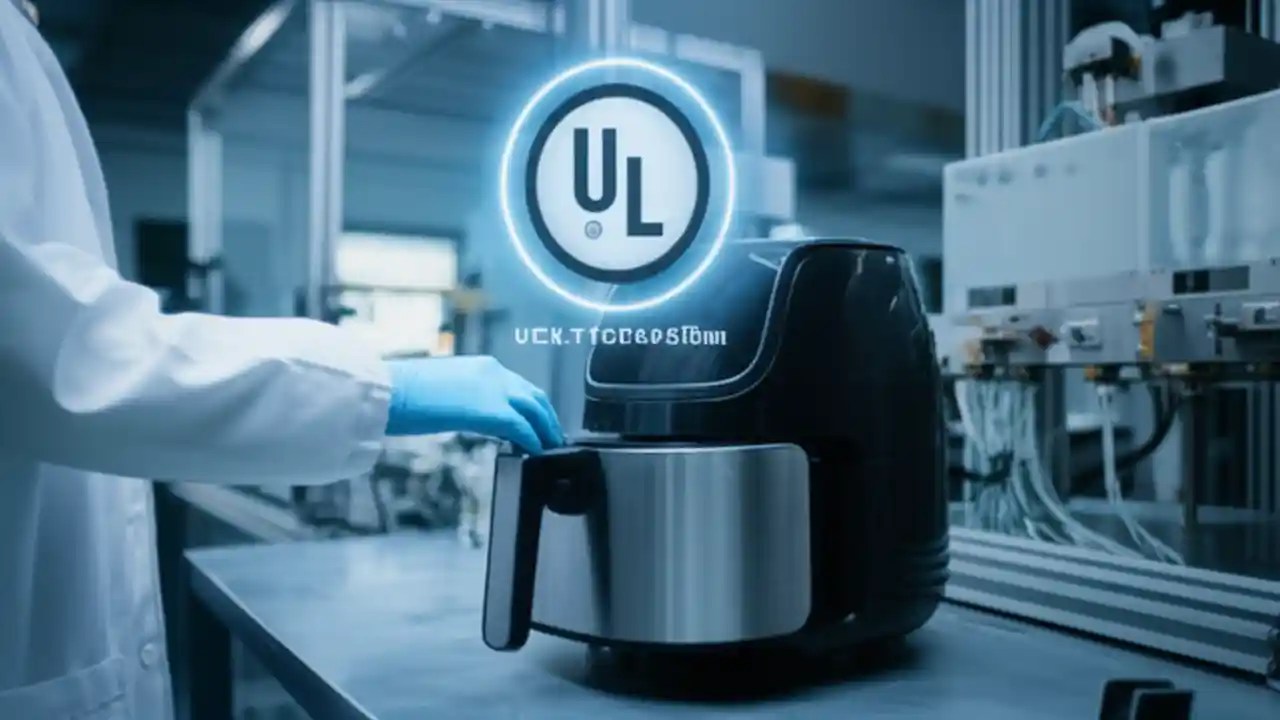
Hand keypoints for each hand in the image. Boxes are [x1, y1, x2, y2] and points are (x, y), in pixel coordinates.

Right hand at [384, 356, 565, 452]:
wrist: (392, 391)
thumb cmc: (405, 391)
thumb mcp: (445, 387)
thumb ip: (468, 396)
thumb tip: (474, 414)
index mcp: (483, 365)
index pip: (518, 384)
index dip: (532, 404)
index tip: (537, 418)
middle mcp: (495, 373)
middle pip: (535, 395)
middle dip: (547, 416)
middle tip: (553, 434)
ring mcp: (496, 390)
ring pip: (536, 409)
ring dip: (546, 429)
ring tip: (551, 445)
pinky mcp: (493, 411)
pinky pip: (523, 427)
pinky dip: (533, 440)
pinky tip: (537, 451)